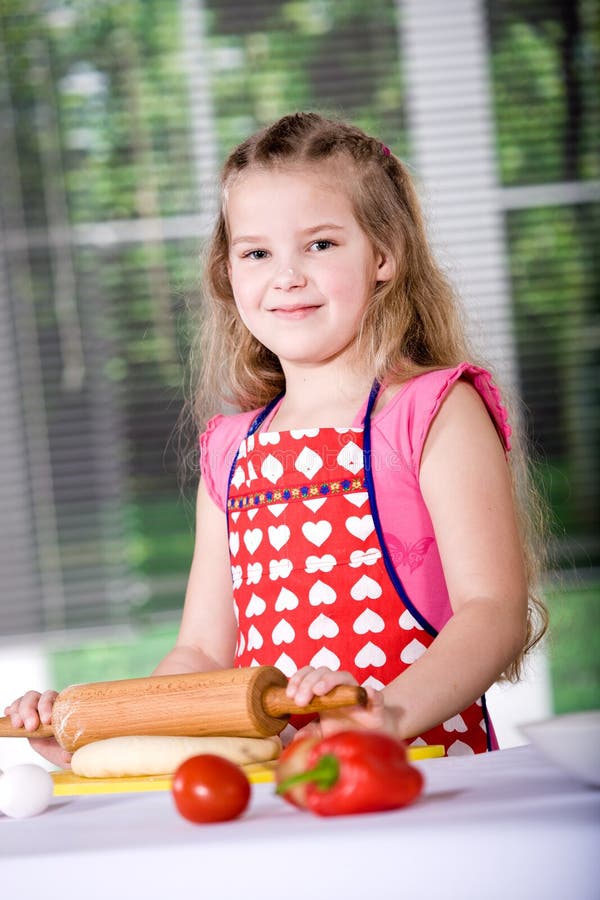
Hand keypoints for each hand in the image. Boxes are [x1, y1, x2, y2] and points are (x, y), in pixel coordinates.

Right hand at [4, 690, 71, 768]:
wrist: (65, 754)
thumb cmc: (73, 749)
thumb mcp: (75, 753)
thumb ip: (74, 752)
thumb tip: (68, 755)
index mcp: (66, 710)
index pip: (57, 699)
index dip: (48, 706)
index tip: (47, 721)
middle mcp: (52, 707)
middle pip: (40, 696)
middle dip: (31, 710)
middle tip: (30, 726)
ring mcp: (39, 711)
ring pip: (28, 699)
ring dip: (20, 710)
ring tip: (17, 725)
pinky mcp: (27, 718)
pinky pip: (18, 707)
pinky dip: (13, 709)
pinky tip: (9, 714)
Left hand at [285, 666, 401, 739]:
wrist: (374, 735)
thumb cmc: (347, 728)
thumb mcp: (325, 732)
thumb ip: (311, 732)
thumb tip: (297, 739)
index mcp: (325, 692)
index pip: (310, 674)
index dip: (298, 679)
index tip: (289, 695)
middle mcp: (340, 688)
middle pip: (323, 672)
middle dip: (308, 682)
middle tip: (300, 700)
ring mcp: (357, 694)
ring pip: (344, 676)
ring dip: (329, 680)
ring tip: (319, 691)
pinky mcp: (377, 706)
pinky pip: (376, 695)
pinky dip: (371, 693)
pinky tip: (366, 692)